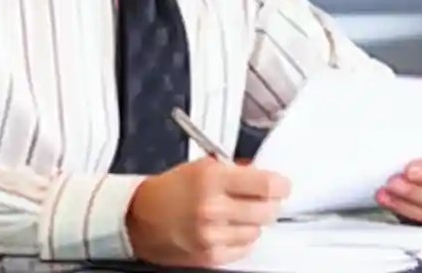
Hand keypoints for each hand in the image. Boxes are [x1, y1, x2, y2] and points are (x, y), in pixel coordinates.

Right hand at [125, 157, 290, 266]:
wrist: (139, 218)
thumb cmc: (170, 191)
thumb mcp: (202, 167)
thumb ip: (236, 169)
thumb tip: (265, 175)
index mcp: (212, 179)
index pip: (267, 185)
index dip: (280, 185)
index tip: (281, 185)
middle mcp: (213, 208)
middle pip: (268, 210)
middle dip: (269, 203)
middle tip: (262, 198)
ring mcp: (211, 235)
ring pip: (258, 230)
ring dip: (254, 221)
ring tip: (237, 213)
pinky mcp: (210, 255)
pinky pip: (245, 248)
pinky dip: (242, 238)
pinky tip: (229, 228)